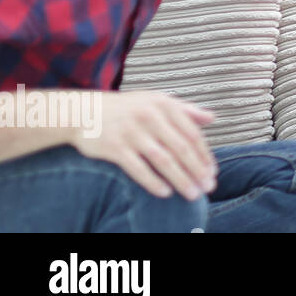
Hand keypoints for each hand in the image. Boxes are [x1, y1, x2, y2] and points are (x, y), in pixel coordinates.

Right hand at [74, 91, 216, 199]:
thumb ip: (185, 110)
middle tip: (208, 188)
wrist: (83, 111)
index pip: (192, 133)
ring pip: (163, 160)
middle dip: (197, 170)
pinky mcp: (114, 146)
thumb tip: (212, 118)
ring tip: (192, 194)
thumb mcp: (156, 101)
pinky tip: (165, 193)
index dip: (204, 155)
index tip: (213, 172)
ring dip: (180, 179)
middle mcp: (150, 116)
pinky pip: (138, 168)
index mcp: (165, 104)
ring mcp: (132, 131)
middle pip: (181, 148)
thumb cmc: (127, 109)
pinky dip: (153, 182)